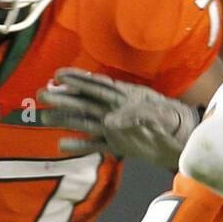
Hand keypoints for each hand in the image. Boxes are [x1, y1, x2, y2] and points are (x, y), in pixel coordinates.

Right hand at [39, 69, 199, 169]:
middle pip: (84, 102)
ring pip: (84, 121)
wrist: (182, 140)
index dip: (78, 80)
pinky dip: (80, 145)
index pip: (96, 86)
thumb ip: (134, 117)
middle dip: (63, 98)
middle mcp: (114, 110)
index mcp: (123, 97)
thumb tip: (110, 122)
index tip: (58, 76)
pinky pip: (96, 144)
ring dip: (64, 119)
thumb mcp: (155, 115)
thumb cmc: (170, 121)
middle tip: (40, 94)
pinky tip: (61, 146)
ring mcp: (114, 127)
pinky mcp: (118, 144)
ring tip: (41, 117)